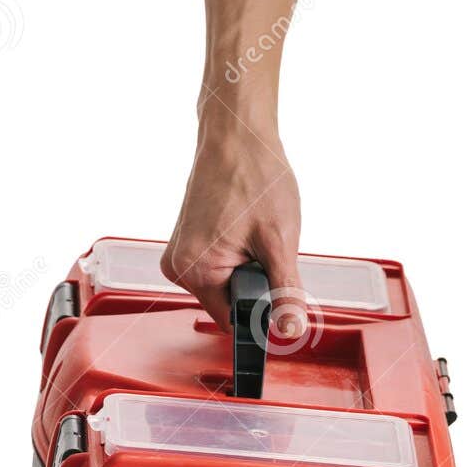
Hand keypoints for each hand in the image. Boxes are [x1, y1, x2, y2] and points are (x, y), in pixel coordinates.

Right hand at [161, 116, 305, 335]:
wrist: (237, 135)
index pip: (233, 321)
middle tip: (266, 244)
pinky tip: (244, 225)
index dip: (262, 309)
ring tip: (254, 229)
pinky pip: (219, 264)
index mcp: (194, 272)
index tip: (277, 282)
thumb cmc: (254, 176)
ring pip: (226, 282)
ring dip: (248, 265)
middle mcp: (178, 267)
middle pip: (229, 301)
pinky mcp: (187, 241)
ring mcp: (180, 252)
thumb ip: (284, 292)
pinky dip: (238, 252)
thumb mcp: (280, 242)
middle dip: (255, 282)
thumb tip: (289, 330)